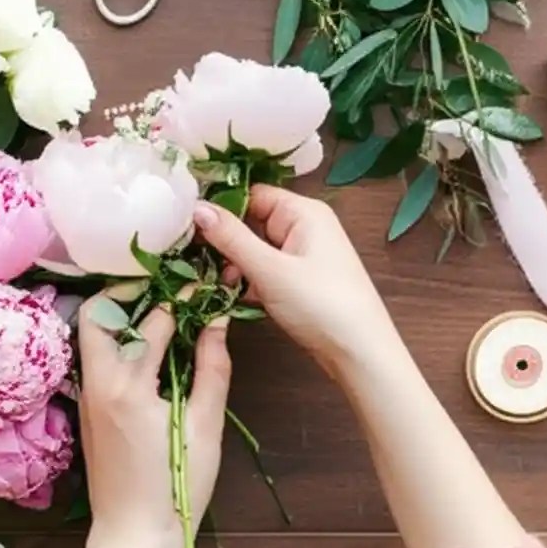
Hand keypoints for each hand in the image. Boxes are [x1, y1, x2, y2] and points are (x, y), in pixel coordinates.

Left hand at [76, 299, 231, 547]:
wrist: (134, 534)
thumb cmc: (175, 486)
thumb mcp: (205, 425)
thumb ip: (213, 368)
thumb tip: (218, 323)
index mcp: (128, 386)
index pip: (154, 321)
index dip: (181, 297)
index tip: (202, 285)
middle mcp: (98, 385)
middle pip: (97, 316)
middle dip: (127, 292)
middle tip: (162, 287)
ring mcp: (87, 398)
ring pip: (91, 337)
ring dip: (119, 316)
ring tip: (157, 311)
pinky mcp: (88, 411)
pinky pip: (96, 360)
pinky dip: (116, 342)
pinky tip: (147, 347)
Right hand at [192, 184, 397, 372]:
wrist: (360, 353)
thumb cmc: (321, 304)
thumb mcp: (270, 270)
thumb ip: (231, 238)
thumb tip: (197, 207)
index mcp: (303, 212)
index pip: (252, 194)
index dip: (220, 206)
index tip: (186, 223)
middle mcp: (305, 226)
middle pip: (252, 221)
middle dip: (226, 241)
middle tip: (197, 259)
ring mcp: (304, 254)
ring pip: (256, 249)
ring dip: (236, 265)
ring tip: (220, 284)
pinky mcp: (300, 280)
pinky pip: (266, 270)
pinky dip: (250, 281)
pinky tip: (235, 297)